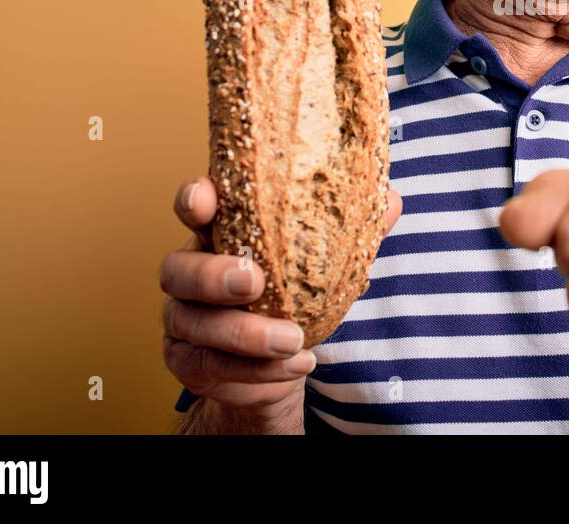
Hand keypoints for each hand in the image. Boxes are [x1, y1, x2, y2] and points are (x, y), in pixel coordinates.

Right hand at [159, 175, 402, 429]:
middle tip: (255, 282)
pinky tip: (295, 363)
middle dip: (212, 275)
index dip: (193, 200)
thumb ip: (352, 228)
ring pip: (195, 324)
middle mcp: (190, 273)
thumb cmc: (298, 292)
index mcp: (220, 233)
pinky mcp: (187, 360)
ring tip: (292, 338)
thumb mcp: (325, 258)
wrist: (281, 358)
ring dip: (244, 333)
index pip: (193, 207)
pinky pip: (211, 366)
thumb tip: (391, 200)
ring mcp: (183, 319)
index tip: (206, 200)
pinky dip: (255, 368)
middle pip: (177, 268)